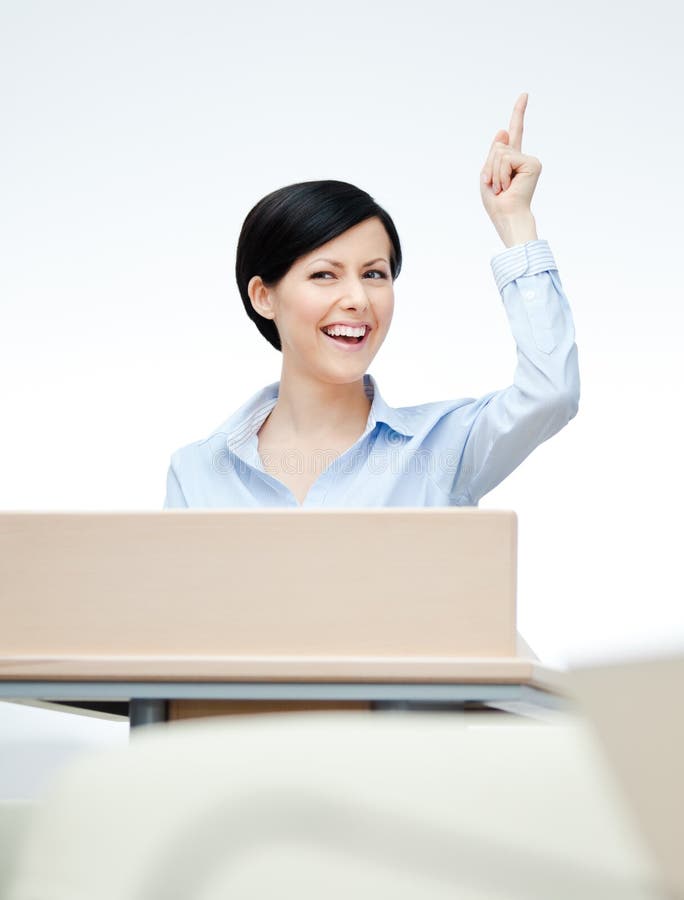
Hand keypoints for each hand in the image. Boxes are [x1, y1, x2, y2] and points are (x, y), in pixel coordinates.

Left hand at [480, 93, 541, 221]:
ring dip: (494, 173)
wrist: (507, 216)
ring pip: (500, 152)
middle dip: (490, 167)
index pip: (515, 132)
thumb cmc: (497, 202)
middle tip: (497, 187)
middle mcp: (523, 157)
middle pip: (498, 146)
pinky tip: (508, 186)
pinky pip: (507, 159)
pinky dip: (501, 174)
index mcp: (512, 160)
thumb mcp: (487, 175)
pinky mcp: (533, 163)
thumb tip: (504, 129)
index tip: (524, 95)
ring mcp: (529, 160)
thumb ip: (493, 153)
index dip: (518, 113)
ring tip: (502, 188)